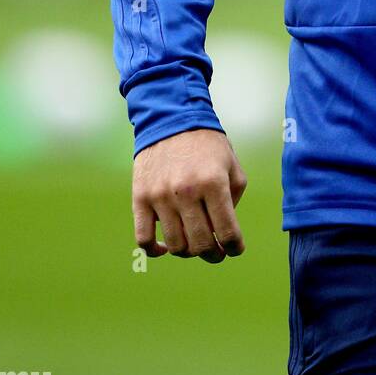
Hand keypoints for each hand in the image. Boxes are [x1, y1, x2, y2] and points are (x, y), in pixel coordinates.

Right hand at [132, 128, 247, 263]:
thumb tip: (223, 233)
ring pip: (175, 246)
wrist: (171, 119)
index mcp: (213, 183)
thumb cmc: (207, 146)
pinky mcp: (140, 198)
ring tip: (194, 244)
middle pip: (200, 245)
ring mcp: (160, 196)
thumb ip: (233, 200)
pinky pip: (144, 239)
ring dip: (188, 252)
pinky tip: (165, 248)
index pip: (227, 232)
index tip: (235, 249)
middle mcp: (186, 191)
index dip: (235, 248)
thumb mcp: (231, 166)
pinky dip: (155, 251)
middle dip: (213, 254)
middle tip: (216, 252)